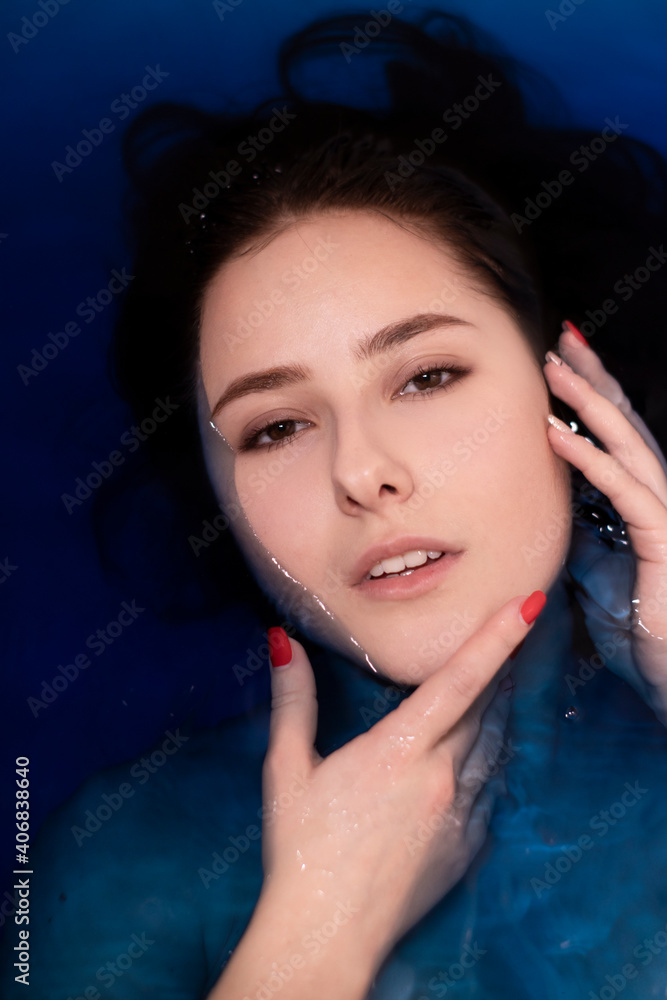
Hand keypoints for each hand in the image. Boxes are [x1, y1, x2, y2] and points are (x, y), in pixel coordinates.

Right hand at [257, 595, 542, 979]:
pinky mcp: (467, 846)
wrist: (326, 932)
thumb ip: (293, 701)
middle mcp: (441, 775)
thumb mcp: (287, 769)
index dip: (496, 637)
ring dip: (490, 714)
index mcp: (399, 749)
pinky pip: (488, 789)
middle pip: (482, 708)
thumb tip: (283, 643)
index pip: (459, 680)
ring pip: (490, 746)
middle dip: (493, 671)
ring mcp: (460, 813)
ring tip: (487, 691)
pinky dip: (484, 763)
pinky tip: (470, 758)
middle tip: (502, 637)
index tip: (529, 605)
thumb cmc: (301, 848)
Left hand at [544, 323, 666, 722]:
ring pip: (627, 445)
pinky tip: (555, 434)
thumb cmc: (643, 632)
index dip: (593, 398)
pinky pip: (623, 491)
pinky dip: (588, 460)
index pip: (618, 438)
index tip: (561, 363)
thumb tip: (561, 510)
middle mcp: (660, 500)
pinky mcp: (664, 542)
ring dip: (587, 405)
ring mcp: (666, 517)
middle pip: (627, 426)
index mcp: (645, 504)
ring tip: (554, 369)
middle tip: (562, 340)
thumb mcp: (599, 574)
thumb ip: (586, 536)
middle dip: (595, 380)